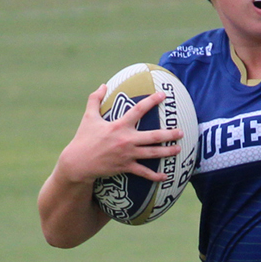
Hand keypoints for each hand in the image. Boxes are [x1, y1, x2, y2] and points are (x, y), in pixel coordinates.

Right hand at [54, 86, 184, 185]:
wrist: (78, 162)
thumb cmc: (83, 138)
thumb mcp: (88, 117)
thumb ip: (95, 99)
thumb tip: (103, 85)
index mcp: (119, 126)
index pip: (139, 110)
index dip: (152, 101)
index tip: (163, 95)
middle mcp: (126, 140)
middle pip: (153, 136)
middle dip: (169, 134)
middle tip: (181, 131)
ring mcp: (127, 155)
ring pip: (152, 154)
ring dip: (167, 152)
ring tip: (179, 149)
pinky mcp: (126, 167)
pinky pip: (143, 172)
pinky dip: (155, 176)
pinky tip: (165, 176)